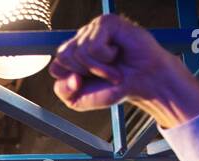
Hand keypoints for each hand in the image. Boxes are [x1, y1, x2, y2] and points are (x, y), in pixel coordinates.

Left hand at [49, 14, 198, 126]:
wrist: (143, 83)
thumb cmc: (115, 88)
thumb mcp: (80, 100)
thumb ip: (63, 92)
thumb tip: (70, 77)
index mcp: (72, 55)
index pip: (55, 66)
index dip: (71, 81)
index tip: (88, 83)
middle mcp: (80, 39)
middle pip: (63, 57)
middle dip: (85, 73)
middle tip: (104, 75)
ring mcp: (93, 29)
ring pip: (79, 53)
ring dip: (100, 68)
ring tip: (114, 69)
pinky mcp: (106, 22)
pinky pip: (94, 46)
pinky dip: (106, 58)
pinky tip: (117, 54)